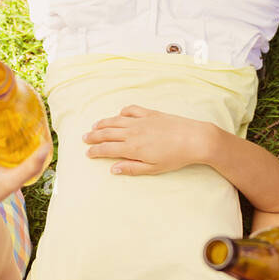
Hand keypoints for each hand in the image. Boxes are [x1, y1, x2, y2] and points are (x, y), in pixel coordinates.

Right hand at [82, 105, 212, 175]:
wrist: (194, 139)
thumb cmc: (175, 157)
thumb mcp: (153, 169)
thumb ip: (132, 168)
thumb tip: (113, 169)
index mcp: (132, 148)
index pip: (107, 148)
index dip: (95, 151)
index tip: (88, 153)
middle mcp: (133, 132)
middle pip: (107, 133)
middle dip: (94, 136)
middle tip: (84, 138)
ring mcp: (141, 121)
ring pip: (116, 120)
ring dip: (104, 123)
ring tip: (95, 126)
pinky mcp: (151, 114)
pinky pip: (132, 110)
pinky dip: (123, 112)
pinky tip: (119, 115)